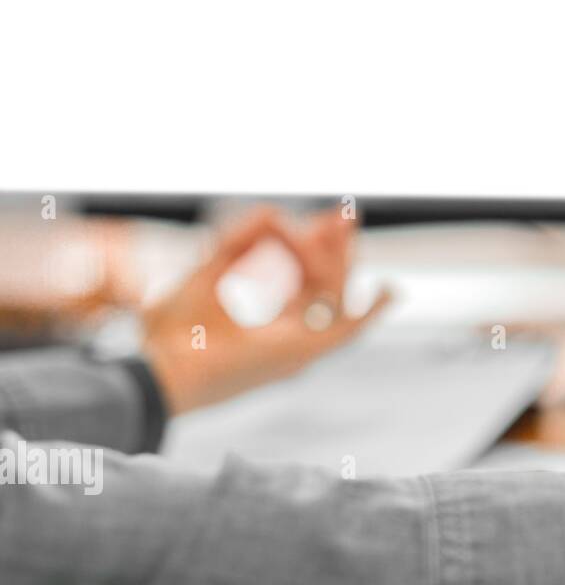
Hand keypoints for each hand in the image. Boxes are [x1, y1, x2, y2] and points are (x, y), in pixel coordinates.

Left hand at [142, 207, 391, 415]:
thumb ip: (237, 243)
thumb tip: (273, 212)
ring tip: (344, 223)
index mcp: (271, 336)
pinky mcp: (302, 354)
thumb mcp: (206, 275)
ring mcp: (299, 351)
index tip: (315, 220)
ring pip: (334, 299)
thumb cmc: (169, 338)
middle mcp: (291, 344)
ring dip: (339, 259)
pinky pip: (347, 330)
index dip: (313, 250)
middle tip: (345, 214)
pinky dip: (370, 312)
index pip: (306, 288)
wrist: (159, 372)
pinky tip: (387, 290)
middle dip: (336, 249)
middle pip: (326, 290)